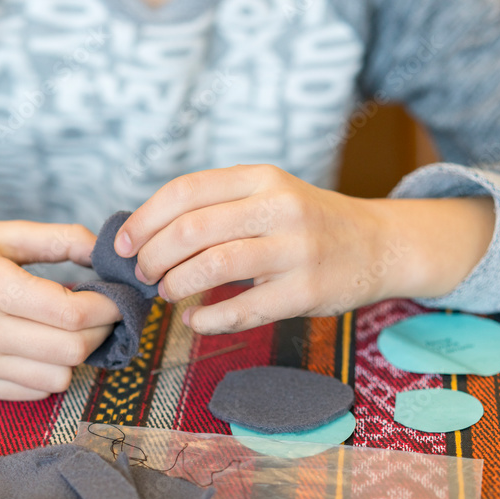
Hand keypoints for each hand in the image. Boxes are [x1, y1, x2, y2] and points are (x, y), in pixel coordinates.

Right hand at [0, 221, 120, 399]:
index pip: (72, 313)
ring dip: (75, 356)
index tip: (115, 297)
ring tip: (68, 330)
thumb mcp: (3, 233)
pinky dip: (48, 372)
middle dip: (99, 332)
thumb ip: (60, 239)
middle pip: (71, 351)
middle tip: (100, 313)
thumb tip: (106, 253)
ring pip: (56, 379)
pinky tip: (41, 346)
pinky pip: (32, 393)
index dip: (107, 308)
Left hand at [114, 164, 494, 334]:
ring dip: (176, 284)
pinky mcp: (306, 291)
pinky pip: (242, 310)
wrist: (378, 245)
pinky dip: (207, 319)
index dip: (144, 219)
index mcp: (260, 178)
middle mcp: (279, 207)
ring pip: (212, 267)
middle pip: (191, 230)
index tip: (121, 243)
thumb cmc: (305, 221)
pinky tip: (193, 320)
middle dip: (153, 256)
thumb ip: (215, 205)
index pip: (185, 191)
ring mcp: (295, 250)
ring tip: (167, 292)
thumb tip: (143, 231)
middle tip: (142, 272)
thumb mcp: (266, 193)